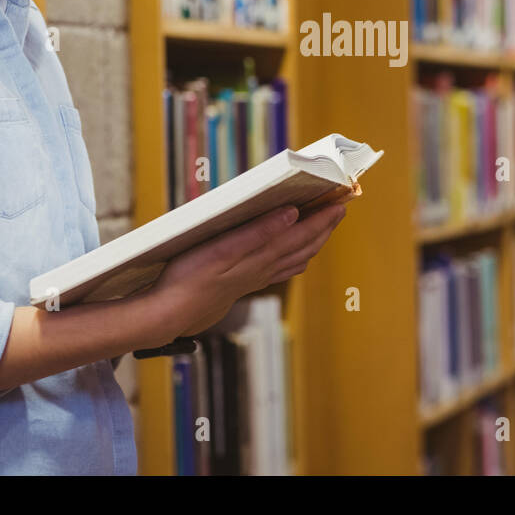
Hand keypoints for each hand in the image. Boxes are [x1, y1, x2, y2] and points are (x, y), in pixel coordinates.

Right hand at [148, 202, 347, 337]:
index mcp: (262, 256)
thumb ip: (258, 231)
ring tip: (325, 226)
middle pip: (305, 246)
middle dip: (325, 227)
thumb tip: (292, 215)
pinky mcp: (246, 283)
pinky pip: (282, 269)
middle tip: (341, 207)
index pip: (302, 234)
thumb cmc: (190, 278)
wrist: (172, 313)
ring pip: (297, 258)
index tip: (342, 202)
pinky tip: (296, 256)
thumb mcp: (221, 249)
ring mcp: (257, 278)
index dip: (323, 218)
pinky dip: (297, 258)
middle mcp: (264, 268)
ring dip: (315, 241)